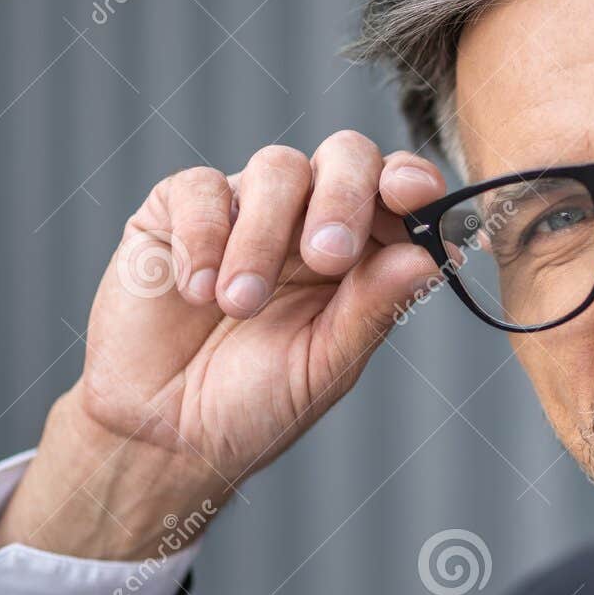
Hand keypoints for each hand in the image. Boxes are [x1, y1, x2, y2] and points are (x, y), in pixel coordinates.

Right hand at [0, 135, 446, 561]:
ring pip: (277, 168)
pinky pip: (201, 189)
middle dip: (345, 198)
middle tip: (327, 258)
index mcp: (361, 256)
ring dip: (263, 237)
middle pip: (346, 156)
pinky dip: (203, 237)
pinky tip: (197, 292)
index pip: (398, 192)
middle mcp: (308, 220)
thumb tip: (429, 259)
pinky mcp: (176, 212)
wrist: (164, 438)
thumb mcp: (325, 365)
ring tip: (240, 306)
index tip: (416, 197)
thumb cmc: (255, 405)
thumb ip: (373, 309)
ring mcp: (244, 210)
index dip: (412, 183)